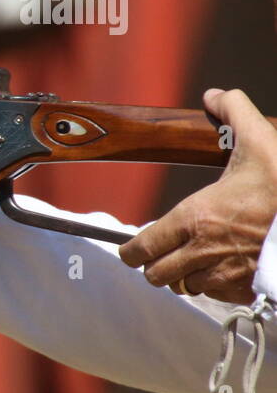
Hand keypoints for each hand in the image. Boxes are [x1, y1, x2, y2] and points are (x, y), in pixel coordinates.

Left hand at [119, 88, 276, 303]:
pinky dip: (216, 287)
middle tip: (165, 253)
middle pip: (155, 275)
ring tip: (196, 259)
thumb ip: (234, 112)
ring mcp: (224, 275)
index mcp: (193, 219)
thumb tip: (214, 95)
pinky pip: (217, 297)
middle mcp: (201, 252)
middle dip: (156, 265)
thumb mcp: (260, 141)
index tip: (133, 246)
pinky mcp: (247, 289)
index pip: (139, 248)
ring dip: (186, 276)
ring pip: (185, 287)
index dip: (131, 249)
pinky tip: (225, 268)